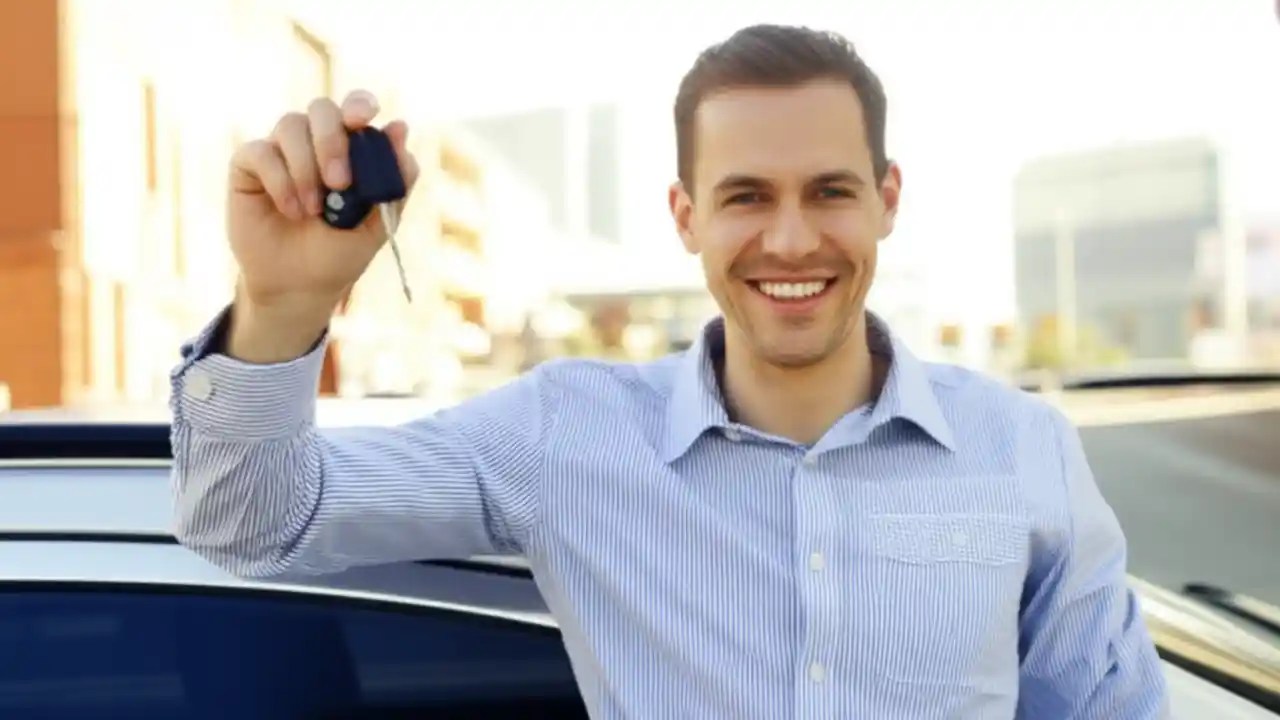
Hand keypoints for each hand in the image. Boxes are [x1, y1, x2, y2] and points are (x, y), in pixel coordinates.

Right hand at [227, 89, 419, 314]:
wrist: (300, 286)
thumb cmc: (341, 251)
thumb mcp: (379, 222)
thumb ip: (395, 179)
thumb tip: (400, 126)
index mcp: (350, 147)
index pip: (355, 107)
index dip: (359, 105)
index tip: (363, 120)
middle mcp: (314, 140)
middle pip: (321, 109)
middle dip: (332, 141)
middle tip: (340, 184)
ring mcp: (280, 150)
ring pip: (290, 126)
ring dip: (306, 169)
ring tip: (314, 210)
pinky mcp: (249, 166)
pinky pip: (260, 152)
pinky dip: (280, 181)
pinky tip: (290, 210)